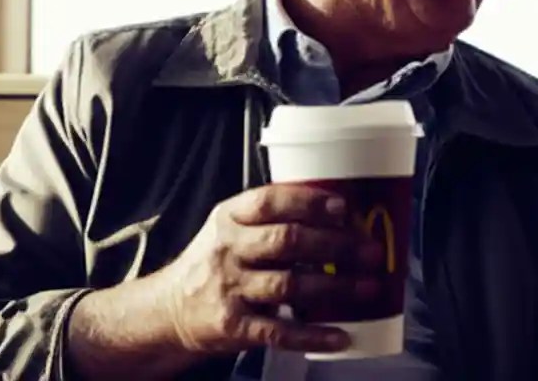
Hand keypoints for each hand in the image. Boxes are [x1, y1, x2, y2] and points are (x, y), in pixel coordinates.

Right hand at [67, 184, 387, 379]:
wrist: (166, 311)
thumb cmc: (215, 263)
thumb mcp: (230, 229)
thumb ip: (271, 218)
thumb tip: (342, 214)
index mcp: (229, 219)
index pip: (269, 201)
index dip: (308, 202)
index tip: (343, 207)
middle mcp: (227, 251)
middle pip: (288, 241)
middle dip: (336, 245)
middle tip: (371, 251)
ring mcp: (228, 289)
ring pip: (290, 285)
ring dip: (336, 287)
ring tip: (370, 287)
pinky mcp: (231, 326)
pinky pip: (278, 332)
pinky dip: (312, 335)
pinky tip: (340, 335)